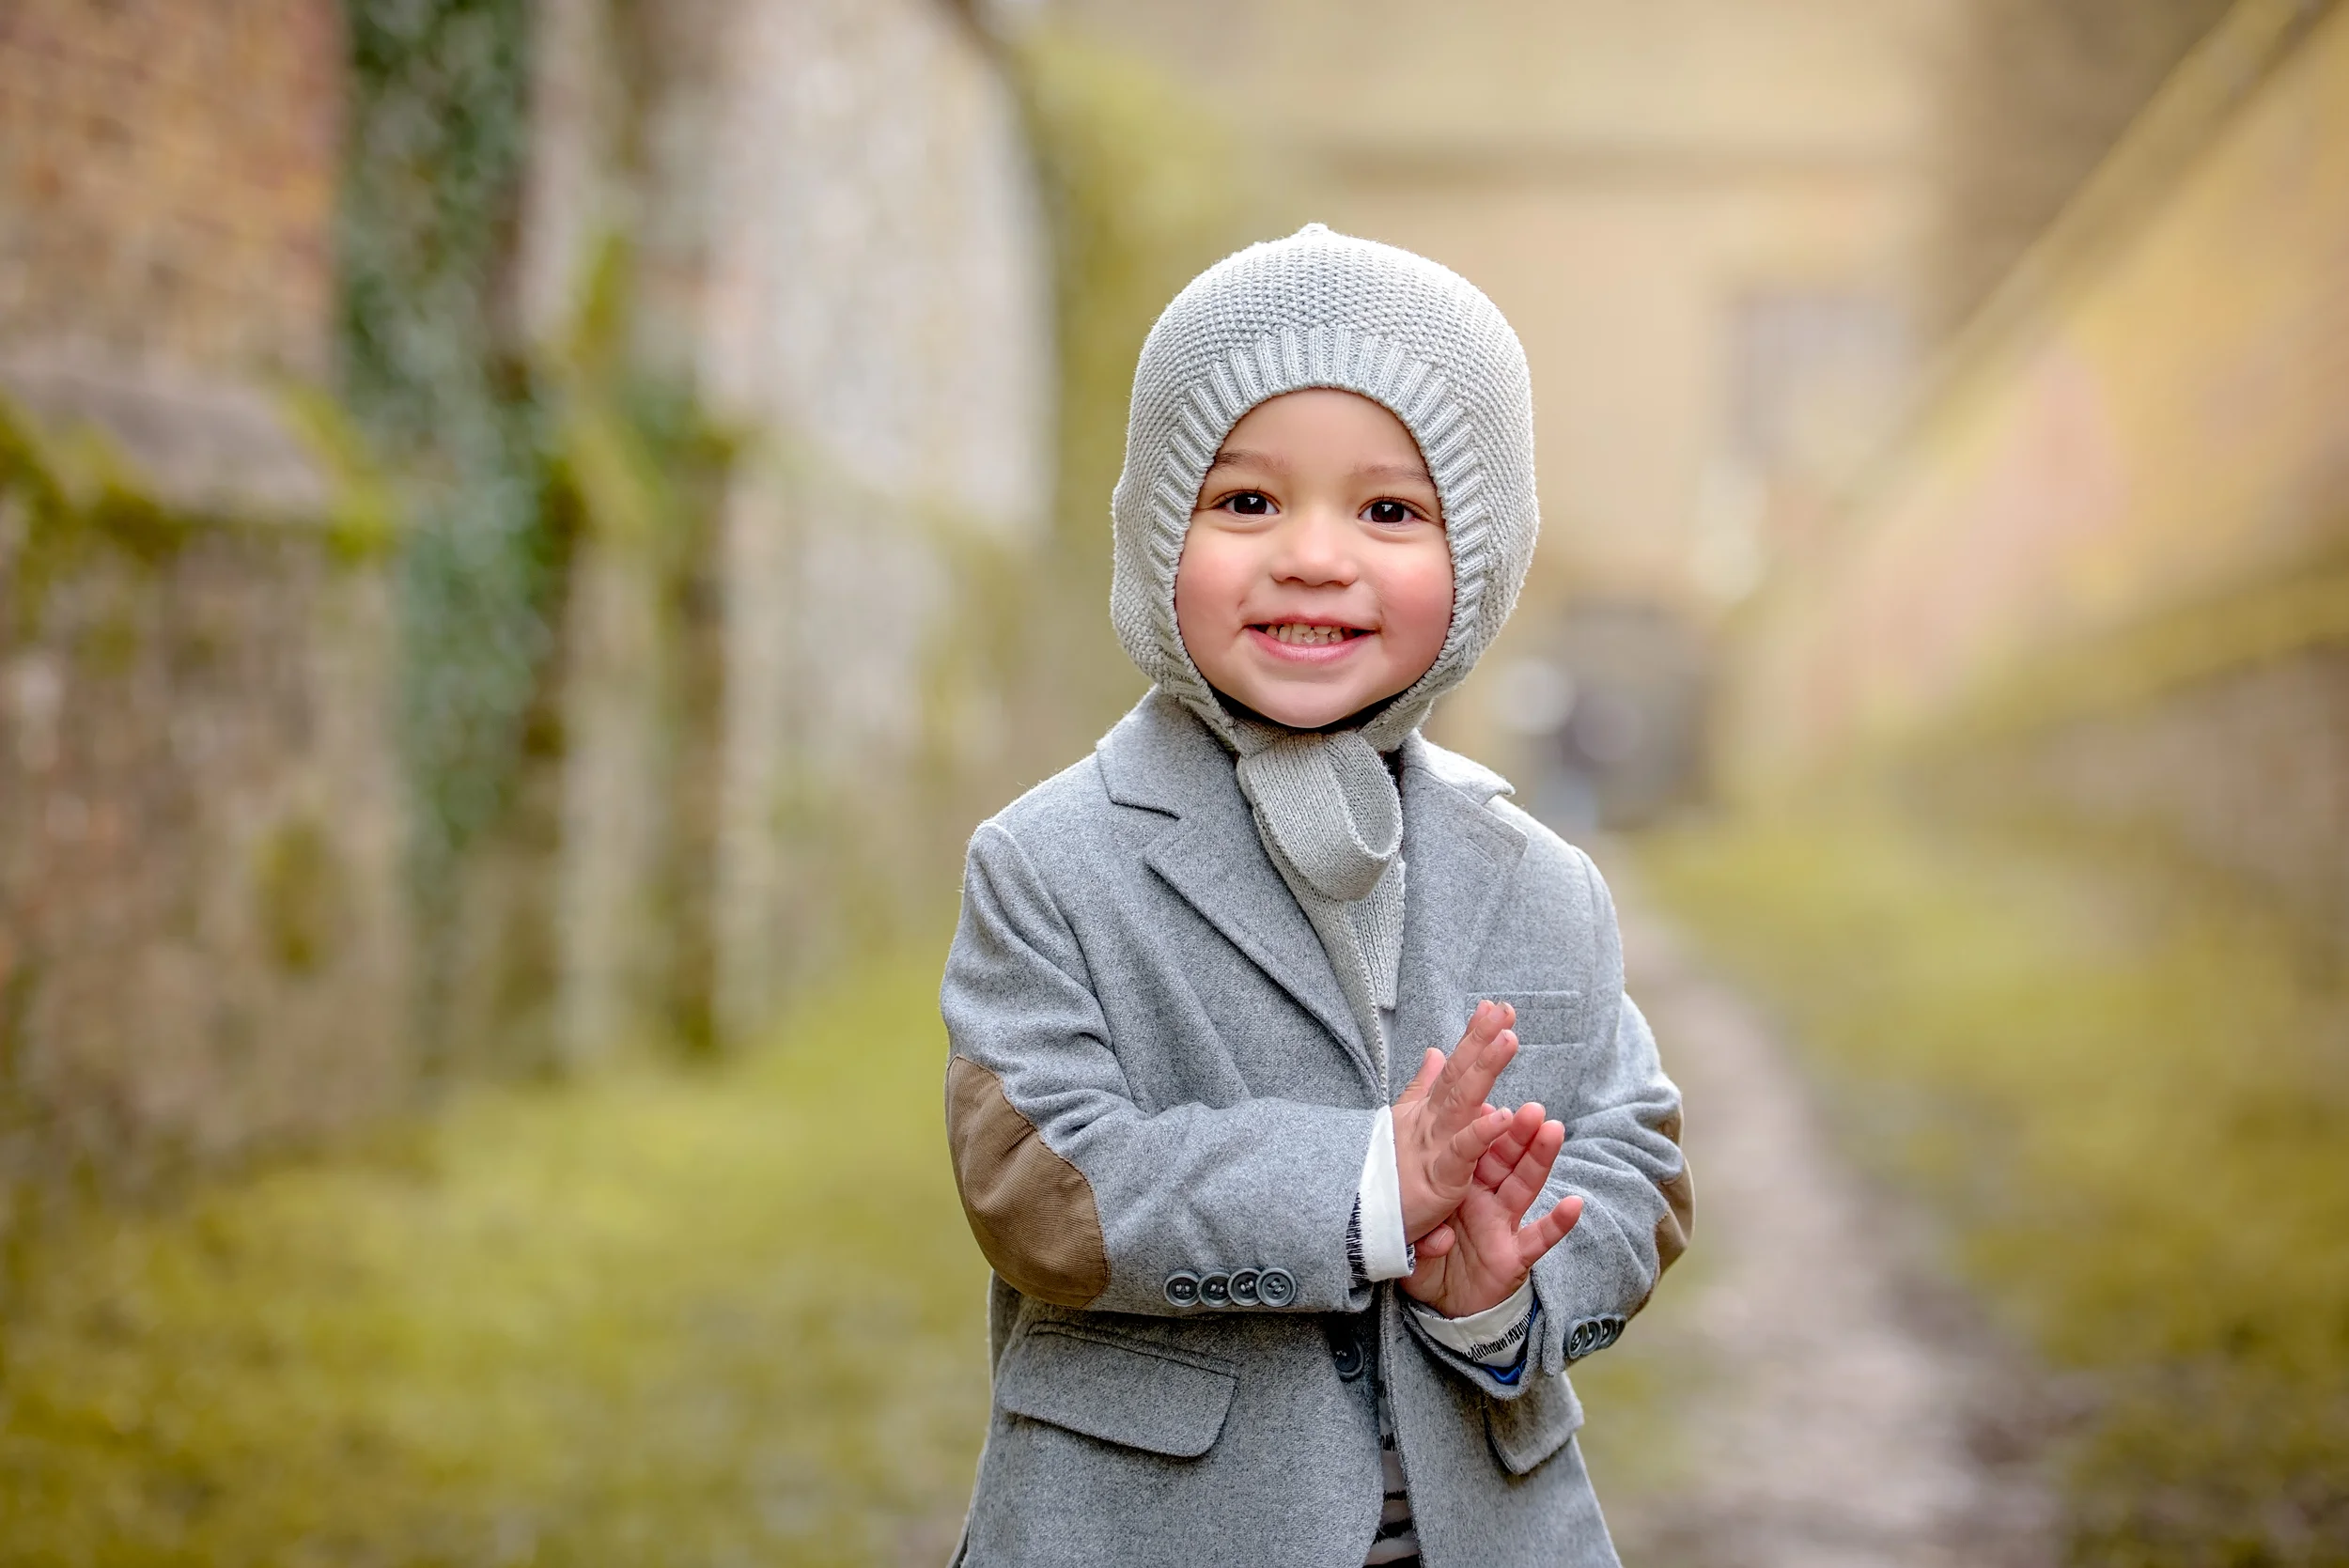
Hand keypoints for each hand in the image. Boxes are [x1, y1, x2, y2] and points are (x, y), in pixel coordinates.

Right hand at [1392, 1000, 1520, 1240]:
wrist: (1354, 1221)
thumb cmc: (1383, 1177)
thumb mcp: (1406, 1128)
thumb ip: (1423, 1089)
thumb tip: (1435, 1052)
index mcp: (1427, 1114)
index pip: (1454, 1069)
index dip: (1473, 1038)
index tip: (1493, 1007)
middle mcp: (1430, 1123)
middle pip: (1459, 1075)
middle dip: (1480, 1040)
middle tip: (1504, 1009)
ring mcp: (1433, 1147)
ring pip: (1462, 1101)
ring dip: (1484, 1069)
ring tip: (1507, 1040)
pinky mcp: (1439, 1179)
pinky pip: (1462, 1151)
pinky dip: (1481, 1132)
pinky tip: (1503, 1113)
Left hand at [1401, 1099, 1583, 1319]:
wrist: (1442, 1306)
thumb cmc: (1429, 1260)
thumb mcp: (1410, 1229)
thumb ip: (1413, 1203)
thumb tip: (1417, 1179)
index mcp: (1457, 1185)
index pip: (1471, 1147)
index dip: (1482, 1125)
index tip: (1488, 1099)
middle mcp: (1484, 1200)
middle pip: (1504, 1159)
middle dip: (1518, 1132)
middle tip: (1531, 1106)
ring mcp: (1502, 1226)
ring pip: (1524, 1187)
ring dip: (1540, 1159)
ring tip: (1553, 1130)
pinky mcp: (1513, 1257)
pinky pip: (1537, 1239)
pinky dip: (1557, 1223)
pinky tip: (1574, 1205)